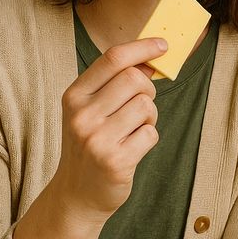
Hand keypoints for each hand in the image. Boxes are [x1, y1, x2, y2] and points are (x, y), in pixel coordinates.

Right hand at [49, 37, 165, 225]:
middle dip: (148, 90)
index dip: (143, 47)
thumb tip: (151, 58)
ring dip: (149, 118)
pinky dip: (148, 139)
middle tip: (140, 107)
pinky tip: (131, 149)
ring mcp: (96, 139)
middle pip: (135, 79)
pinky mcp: (115, 160)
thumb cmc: (90, 143)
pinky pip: (151, 134)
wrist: (77, 194)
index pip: (113, 58)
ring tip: (132, 131)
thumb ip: (116, 83)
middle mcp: (81, 115)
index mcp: (74, 96)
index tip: (163, 44)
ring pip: (147, 106)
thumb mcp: (92, 109)